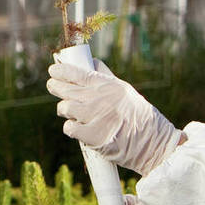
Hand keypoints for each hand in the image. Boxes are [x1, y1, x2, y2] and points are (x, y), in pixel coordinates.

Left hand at [46, 57, 181, 175]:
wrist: (152, 142)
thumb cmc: (138, 115)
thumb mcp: (124, 90)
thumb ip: (106, 76)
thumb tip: (93, 62)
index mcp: (107, 86)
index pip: (78, 74)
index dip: (62, 71)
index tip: (53, 70)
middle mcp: (99, 99)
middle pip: (67, 89)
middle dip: (55, 86)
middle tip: (52, 85)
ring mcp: (95, 117)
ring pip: (65, 108)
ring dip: (64, 110)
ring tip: (68, 111)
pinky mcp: (93, 137)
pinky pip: (69, 128)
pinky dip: (70, 128)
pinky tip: (75, 128)